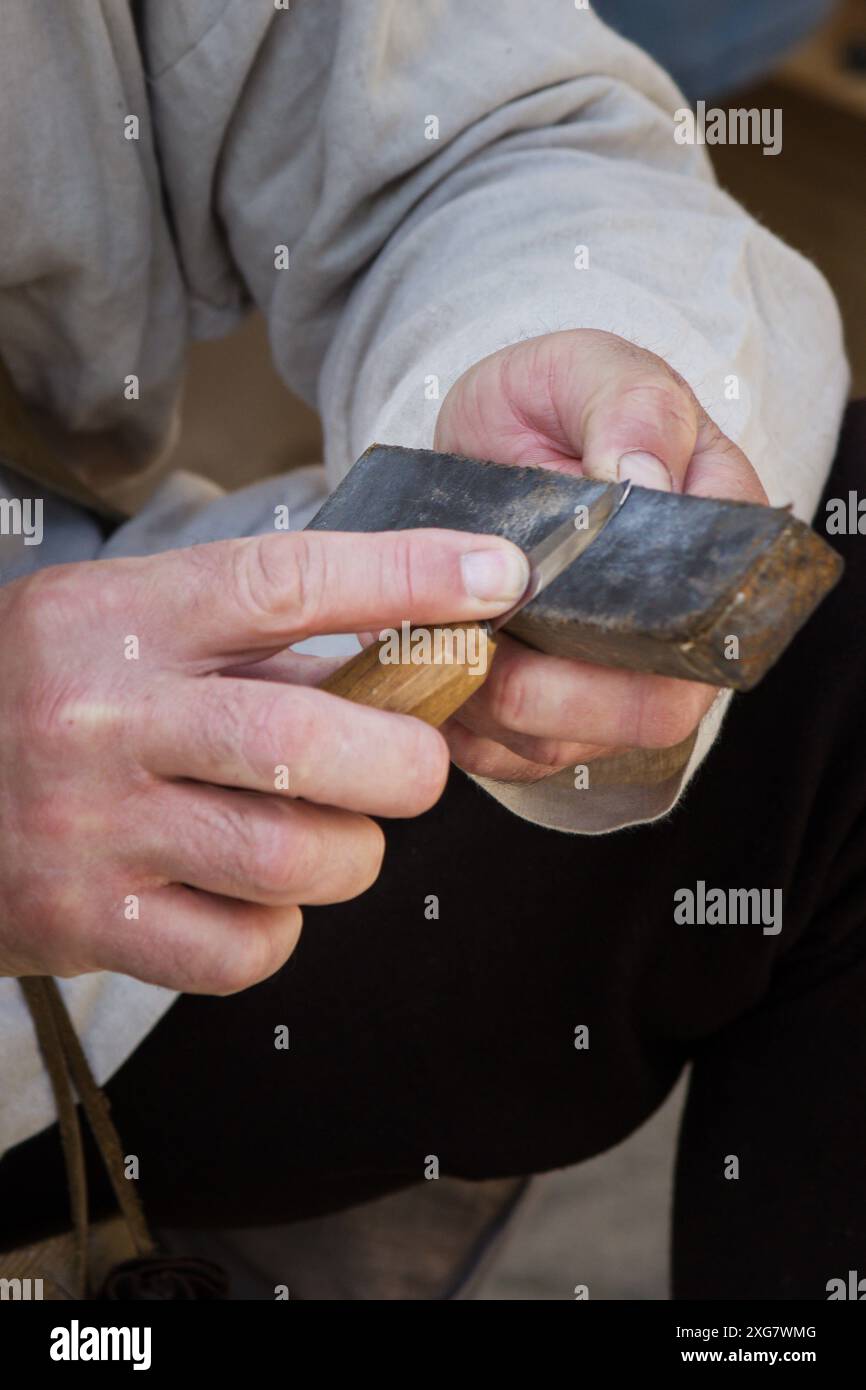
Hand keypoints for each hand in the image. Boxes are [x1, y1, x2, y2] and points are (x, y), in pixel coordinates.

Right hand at [0, 527, 526, 989]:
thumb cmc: (40, 695)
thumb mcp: (122, 626)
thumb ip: (250, 644)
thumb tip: (406, 658)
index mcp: (124, 620)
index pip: (284, 581)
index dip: (404, 576)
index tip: (495, 579)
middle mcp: (107, 719)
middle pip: (308, 740)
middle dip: (404, 761)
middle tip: (415, 765)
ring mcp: (94, 829)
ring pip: (296, 857)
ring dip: (347, 853)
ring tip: (320, 833)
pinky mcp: (88, 925)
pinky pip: (247, 948)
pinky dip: (279, 928)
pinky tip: (248, 893)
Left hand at [434, 329, 767, 782]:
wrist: (483, 444)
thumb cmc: (549, 406)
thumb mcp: (586, 373)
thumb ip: (629, 409)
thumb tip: (641, 481)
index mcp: (712, 547)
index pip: (713, 621)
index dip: (647, 635)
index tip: (552, 598)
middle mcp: (676, 630)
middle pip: (656, 710)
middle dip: (562, 697)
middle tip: (486, 650)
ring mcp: (613, 681)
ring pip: (577, 745)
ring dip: (499, 714)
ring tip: (436, 649)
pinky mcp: (548, 715)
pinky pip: (514, 757)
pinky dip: (464, 732)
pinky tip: (424, 679)